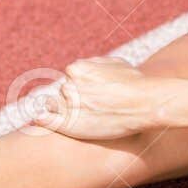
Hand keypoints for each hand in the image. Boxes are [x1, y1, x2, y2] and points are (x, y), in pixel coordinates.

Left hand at [28, 56, 162, 140]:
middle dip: (75, 100)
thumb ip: (95, 64)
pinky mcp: (68, 123)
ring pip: (56, 106)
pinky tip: (43, 120)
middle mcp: (68, 85)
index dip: (81, 89)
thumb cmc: (134, 83)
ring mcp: (67, 105)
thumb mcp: (115, 63)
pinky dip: (43, 119)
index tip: (92, 96)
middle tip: (94, 108)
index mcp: (76, 69)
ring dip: (66, 111)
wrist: (144, 103)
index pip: (71, 79)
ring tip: (88, 117)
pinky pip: (46, 119)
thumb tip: (82, 67)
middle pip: (63, 93)